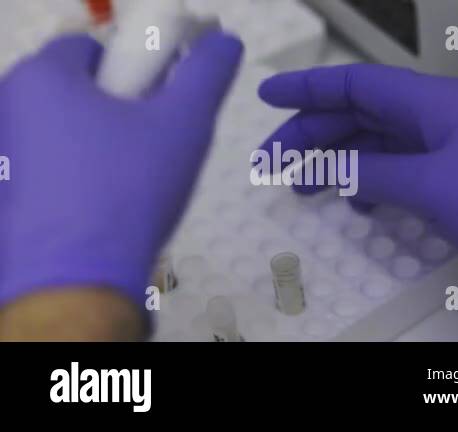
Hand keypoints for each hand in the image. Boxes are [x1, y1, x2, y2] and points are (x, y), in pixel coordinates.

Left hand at [0, 31, 242, 318]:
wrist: (77, 278)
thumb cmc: (130, 187)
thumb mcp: (184, 123)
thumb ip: (207, 74)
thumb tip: (225, 42)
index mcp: (43, 77)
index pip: (90, 47)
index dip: (131, 70)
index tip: (156, 104)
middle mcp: (8, 107)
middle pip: (75, 91)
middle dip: (115, 110)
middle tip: (149, 147)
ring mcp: (3, 155)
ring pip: (62, 133)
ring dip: (97, 145)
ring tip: (130, 185)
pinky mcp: (6, 194)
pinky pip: (48, 170)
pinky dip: (74, 178)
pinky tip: (101, 208)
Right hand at [258, 64, 457, 324]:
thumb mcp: (429, 184)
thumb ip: (371, 174)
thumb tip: (324, 172)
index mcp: (428, 102)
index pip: (355, 85)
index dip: (307, 89)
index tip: (266, 98)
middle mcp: (431, 119)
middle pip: (357, 116)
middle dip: (311, 138)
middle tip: (270, 164)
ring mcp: (441, 151)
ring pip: (373, 147)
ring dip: (336, 164)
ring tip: (301, 189)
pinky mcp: (449, 182)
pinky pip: (394, 174)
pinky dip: (368, 185)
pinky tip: (355, 205)